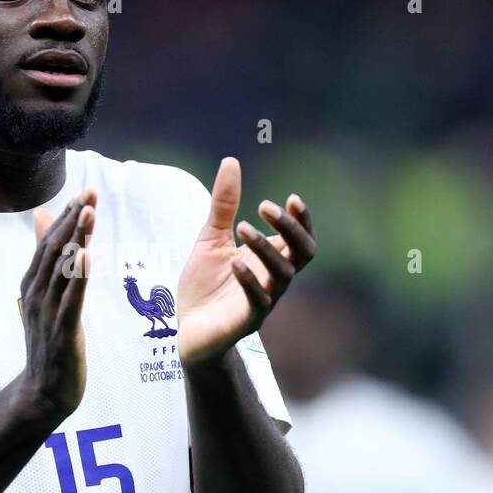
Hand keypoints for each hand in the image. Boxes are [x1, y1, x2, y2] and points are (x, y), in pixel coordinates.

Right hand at [15, 188, 95, 421]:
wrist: (42, 392)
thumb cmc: (47, 342)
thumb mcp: (45, 297)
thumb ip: (45, 259)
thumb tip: (42, 217)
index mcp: (32, 283)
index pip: (48, 242)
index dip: (65, 215)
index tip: (82, 191)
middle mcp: (36, 292)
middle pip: (54, 249)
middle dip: (72, 218)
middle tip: (89, 191)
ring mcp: (47, 311)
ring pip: (63, 269)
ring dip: (76, 238)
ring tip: (89, 212)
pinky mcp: (62, 330)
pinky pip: (71, 299)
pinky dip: (78, 276)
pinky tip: (87, 255)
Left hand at [176, 158, 314, 366]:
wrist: (187, 331)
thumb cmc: (205, 286)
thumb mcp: (210, 238)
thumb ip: (223, 205)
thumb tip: (232, 161)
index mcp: (269, 259)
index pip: (300, 238)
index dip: (301, 219)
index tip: (290, 198)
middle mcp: (273, 278)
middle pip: (304, 253)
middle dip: (292, 229)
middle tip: (266, 206)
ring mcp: (263, 300)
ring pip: (284, 274)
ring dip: (265, 248)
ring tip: (242, 226)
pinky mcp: (246, 321)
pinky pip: (258, 301)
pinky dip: (250, 280)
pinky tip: (234, 262)